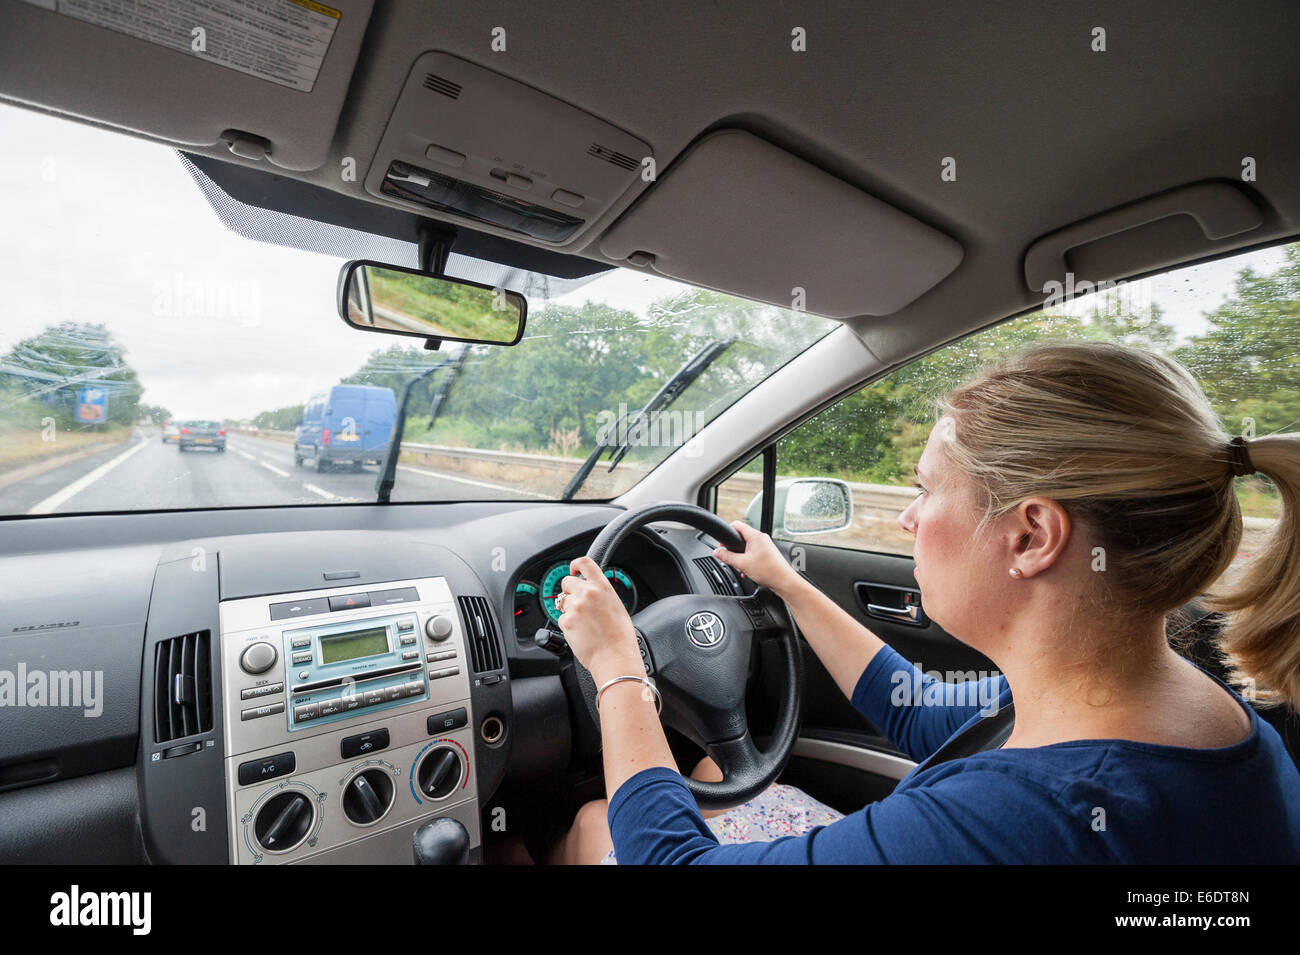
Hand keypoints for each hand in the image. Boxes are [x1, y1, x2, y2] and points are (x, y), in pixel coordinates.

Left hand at [555, 556, 641, 679]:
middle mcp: (588, 593)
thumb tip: (592, 592)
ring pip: (562, 602)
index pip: (584, 563)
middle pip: (567, 582)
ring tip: (583, 624)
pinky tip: (580, 633)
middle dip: (569, 592)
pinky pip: (561, 618)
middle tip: (578, 605)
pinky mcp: (566, 621)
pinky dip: (568, 625)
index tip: (573, 570)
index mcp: (602, 587)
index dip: (575, 564)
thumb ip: (602, 594)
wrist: (615, 656)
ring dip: (568, 610)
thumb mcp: (616, 606)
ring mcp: (575, 606)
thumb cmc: (620, 637)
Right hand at [712, 521, 801, 595]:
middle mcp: (761, 538)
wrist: (784, 581)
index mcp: (755, 536)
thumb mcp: (742, 563)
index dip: (727, 532)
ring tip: (742, 568)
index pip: (737, 525)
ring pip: (747, 548)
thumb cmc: (768, 571)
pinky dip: (748, 561)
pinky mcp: (767, 554)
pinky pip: (753, 554)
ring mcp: (765, 546)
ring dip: (741, 558)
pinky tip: (748, 571)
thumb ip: (727, 557)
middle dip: (734, 550)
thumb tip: (717, 552)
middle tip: (731, 559)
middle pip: (741, 538)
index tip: (722, 543)